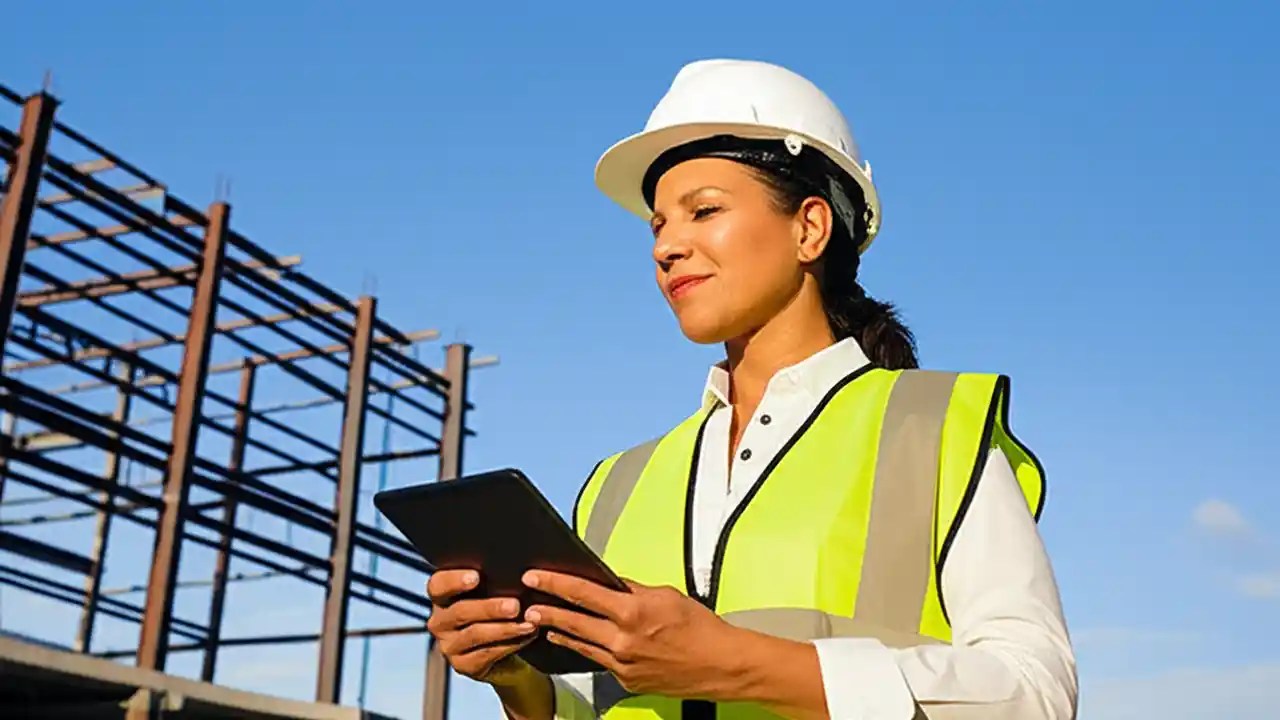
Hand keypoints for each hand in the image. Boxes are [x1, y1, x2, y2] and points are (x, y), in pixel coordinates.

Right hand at [425, 569, 538, 686]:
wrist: (508, 654)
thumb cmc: (500, 613)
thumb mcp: (494, 595)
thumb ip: (495, 583)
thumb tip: (517, 572)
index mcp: (442, 598)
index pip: (438, 585)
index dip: (454, 581)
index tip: (476, 576)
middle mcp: (440, 622)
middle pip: (460, 612)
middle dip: (490, 608)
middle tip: (515, 605)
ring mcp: (449, 646)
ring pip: (475, 634)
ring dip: (505, 628)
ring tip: (529, 623)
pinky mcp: (463, 666)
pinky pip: (486, 653)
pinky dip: (511, 644)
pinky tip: (528, 635)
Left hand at [521, 570, 739, 697]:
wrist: (721, 665)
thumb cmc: (700, 628)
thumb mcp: (666, 595)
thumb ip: (632, 589)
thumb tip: (608, 582)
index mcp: (632, 612)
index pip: (583, 592)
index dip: (554, 583)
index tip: (534, 577)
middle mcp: (622, 640)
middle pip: (573, 621)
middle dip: (546, 610)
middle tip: (526, 603)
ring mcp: (622, 664)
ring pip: (581, 644)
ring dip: (559, 632)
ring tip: (541, 623)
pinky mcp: (627, 681)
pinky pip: (599, 661)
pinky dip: (586, 649)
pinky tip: (576, 642)